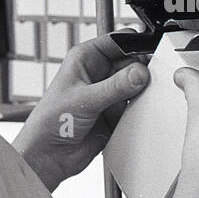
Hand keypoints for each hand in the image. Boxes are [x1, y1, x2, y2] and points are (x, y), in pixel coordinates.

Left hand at [12, 35, 148, 190]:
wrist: (50, 156)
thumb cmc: (50, 122)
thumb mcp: (84, 100)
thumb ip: (115, 87)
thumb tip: (140, 73)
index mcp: (85, 58)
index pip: (117, 42)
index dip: (135, 46)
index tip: (148, 58)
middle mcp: (98, 73)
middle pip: (132, 62)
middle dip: (142, 71)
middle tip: (147, 82)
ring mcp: (108, 92)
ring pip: (136, 83)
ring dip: (142, 90)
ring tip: (139, 98)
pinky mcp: (116, 111)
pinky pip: (136, 104)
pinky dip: (141, 107)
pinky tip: (138, 112)